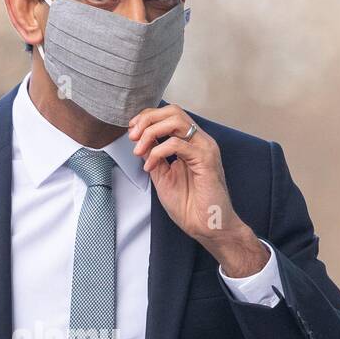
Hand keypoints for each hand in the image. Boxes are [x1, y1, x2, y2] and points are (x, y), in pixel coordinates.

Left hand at [128, 104, 267, 275]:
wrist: (207, 226)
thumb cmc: (191, 206)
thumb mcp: (163, 177)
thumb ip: (154, 158)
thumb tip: (141, 143)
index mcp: (191, 144)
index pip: (170, 115)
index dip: (148, 118)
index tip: (132, 130)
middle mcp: (199, 141)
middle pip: (173, 112)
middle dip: (147, 119)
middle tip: (133, 136)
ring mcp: (204, 148)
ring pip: (176, 121)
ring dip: (151, 132)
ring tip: (139, 149)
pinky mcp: (205, 159)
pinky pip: (178, 144)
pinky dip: (158, 152)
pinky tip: (150, 166)